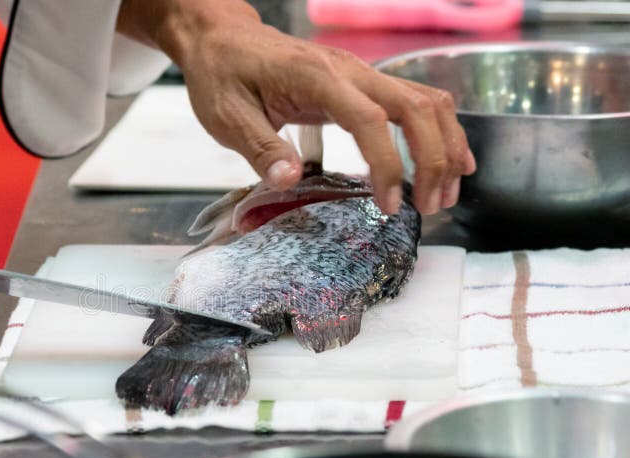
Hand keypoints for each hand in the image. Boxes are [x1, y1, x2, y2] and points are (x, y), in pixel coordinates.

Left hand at [117, 0, 475, 214]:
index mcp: (314, 78)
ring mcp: (360, 73)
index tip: (390, 204)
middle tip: (431, 207)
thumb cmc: (223, 75)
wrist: (223, 39)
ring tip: (446, 192)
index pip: (369, 120)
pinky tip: (445, 160)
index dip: (387, 164)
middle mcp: (348, 71)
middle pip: (416, 107)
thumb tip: (289, 181)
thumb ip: (260, 148)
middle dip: (434, 159)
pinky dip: (437, 131)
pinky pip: (414, 100)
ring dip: (445, 145)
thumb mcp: (227, 117)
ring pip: (425, 100)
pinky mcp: (362, 82)